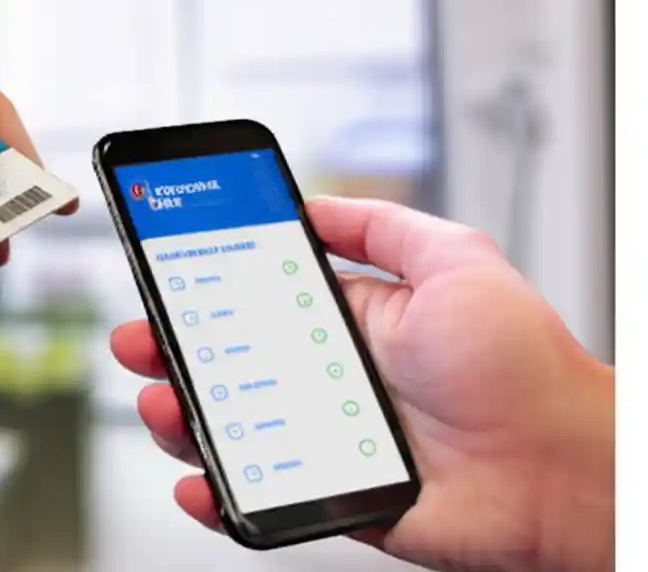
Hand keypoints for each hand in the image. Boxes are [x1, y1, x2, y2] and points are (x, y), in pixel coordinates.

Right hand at [111, 197, 612, 570]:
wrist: (561, 470)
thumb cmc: (521, 365)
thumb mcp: (455, 260)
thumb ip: (382, 226)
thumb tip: (312, 203)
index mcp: (347, 322)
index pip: (254, 300)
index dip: (203, 289)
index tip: (162, 275)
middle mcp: (326, 379)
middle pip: (224, 364)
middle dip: (168, 350)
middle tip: (139, 340)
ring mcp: (322, 440)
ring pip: (226, 429)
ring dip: (177, 416)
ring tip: (163, 401)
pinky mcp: (328, 495)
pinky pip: (256, 497)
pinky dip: (214, 494)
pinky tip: (197, 477)